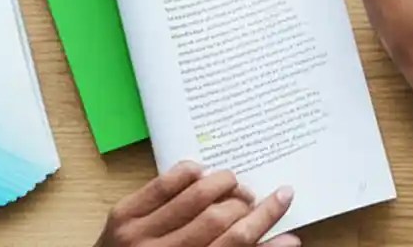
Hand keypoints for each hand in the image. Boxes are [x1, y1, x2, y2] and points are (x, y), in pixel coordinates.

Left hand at [96, 162, 298, 246]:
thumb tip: (290, 240)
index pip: (237, 242)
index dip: (266, 216)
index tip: (285, 196)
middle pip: (219, 218)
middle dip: (243, 202)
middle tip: (252, 197)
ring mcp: (140, 235)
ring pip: (193, 197)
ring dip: (221, 183)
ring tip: (232, 183)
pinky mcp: (122, 215)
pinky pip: (162, 184)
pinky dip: (188, 173)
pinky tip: (202, 173)